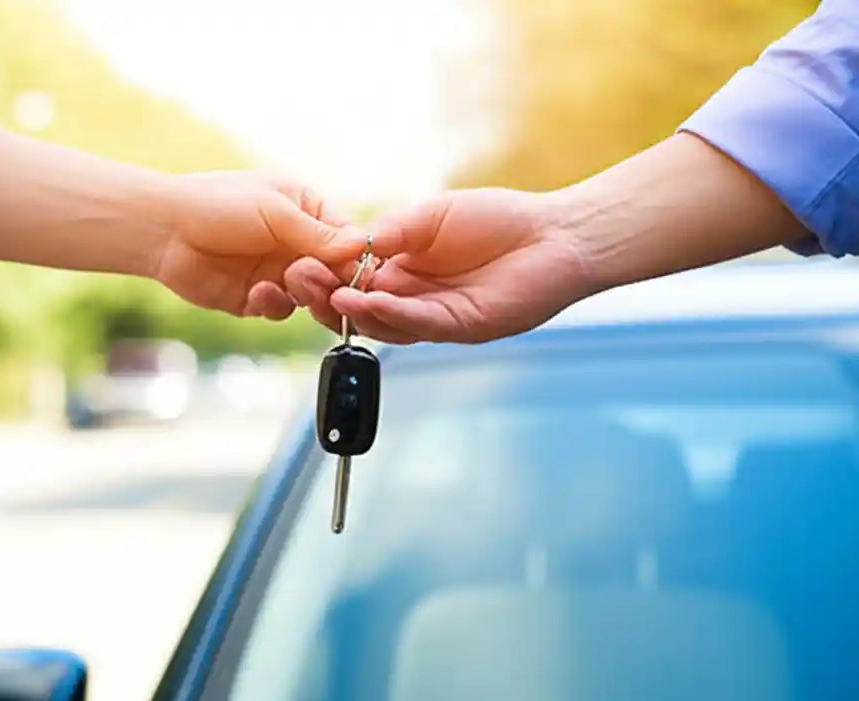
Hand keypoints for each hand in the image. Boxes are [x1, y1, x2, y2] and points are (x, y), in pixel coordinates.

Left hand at [156, 171, 368, 318]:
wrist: (164, 229)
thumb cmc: (218, 204)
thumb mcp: (276, 212)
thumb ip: (320, 235)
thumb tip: (364, 245)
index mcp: (307, 211)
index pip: (348, 240)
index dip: (357, 260)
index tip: (361, 274)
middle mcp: (296, 243)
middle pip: (334, 274)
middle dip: (330, 279)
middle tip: (313, 275)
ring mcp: (276, 272)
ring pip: (311, 296)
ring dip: (304, 291)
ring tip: (289, 279)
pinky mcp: (255, 298)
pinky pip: (279, 310)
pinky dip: (274, 304)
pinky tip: (259, 292)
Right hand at [285, 188, 594, 343]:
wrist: (556, 233)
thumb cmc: (499, 219)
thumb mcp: (430, 215)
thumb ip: (390, 231)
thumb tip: (349, 243)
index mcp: (402, 270)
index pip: (352, 281)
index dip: (326, 275)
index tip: (302, 262)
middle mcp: (414, 298)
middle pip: (360, 310)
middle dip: (328, 298)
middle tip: (304, 283)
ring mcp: (437, 316)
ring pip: (386, 324)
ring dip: (356, 311)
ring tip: (334, 295)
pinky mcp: (463, 327)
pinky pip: (421, 324)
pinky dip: (394, 314)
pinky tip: (373, 301)